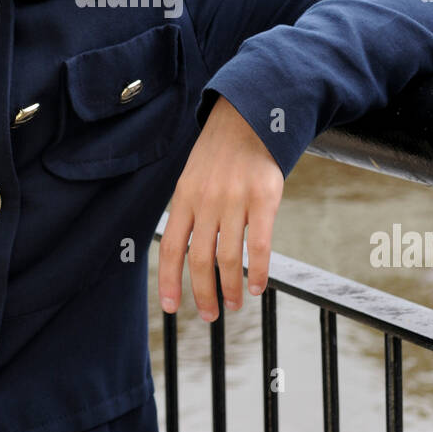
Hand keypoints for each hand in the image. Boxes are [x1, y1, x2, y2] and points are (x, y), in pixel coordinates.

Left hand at [158, 94, 284, 320]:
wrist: (249, 115)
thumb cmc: (220, 154)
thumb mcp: (192, 177)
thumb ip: (189, 211)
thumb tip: (183, 254)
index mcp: (183, 197)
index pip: (170, 248)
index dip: (168, 281)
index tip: (172, 307)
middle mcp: (206, 201)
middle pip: (200, 260)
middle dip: (203, 294)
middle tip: (209, 316)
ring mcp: (235, 199)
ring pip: (228, 258)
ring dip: (229, 289)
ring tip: (233, 305)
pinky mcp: (264, 197)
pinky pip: (259, 244)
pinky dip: (258, 272)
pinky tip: (257, 287)